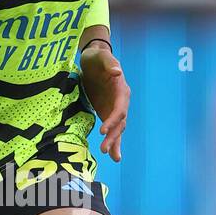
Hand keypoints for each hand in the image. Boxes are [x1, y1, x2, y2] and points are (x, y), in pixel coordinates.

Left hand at [80, 44, 129, 161]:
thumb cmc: (97, 57)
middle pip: (120, 123)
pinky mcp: (106, 112)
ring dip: (114, 142)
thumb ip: (109, 63)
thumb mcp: (101, 56)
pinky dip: (112, 141)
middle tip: (103, 149)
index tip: (103, 130)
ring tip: (112, 157)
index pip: (120, 109)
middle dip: (113, 136)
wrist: (93, 59)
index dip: (113, 120)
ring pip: (117, 129)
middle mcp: (121, 102)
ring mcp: (114, 108)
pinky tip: (112, 154)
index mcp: (121, 90)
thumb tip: (118, 72)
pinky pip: (111, 129)